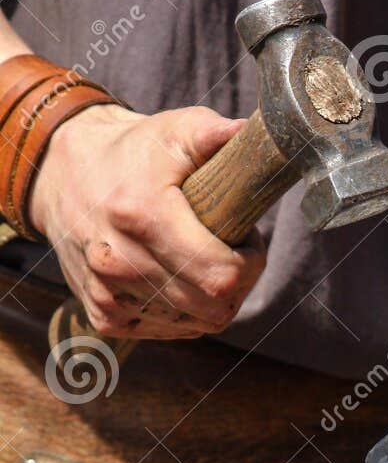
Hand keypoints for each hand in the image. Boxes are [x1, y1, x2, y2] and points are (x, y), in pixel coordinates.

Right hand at [28, 104, 266, 339]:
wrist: (61, 175)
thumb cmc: (131, 153)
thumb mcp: (172, 131)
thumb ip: (213, 133)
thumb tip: (247, 133)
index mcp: (143, 217)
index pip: (224, 275)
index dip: (251, 262)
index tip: (246, 236)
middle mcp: (120, 262)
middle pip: (216, 307)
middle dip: (238, 281)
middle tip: (231, 250)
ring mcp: (108, 294)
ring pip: (196, 324)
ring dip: (212, 299)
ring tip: (203, 260)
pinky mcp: (102, 316)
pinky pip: (167, 332)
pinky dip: (184, 314)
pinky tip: (178, 281)